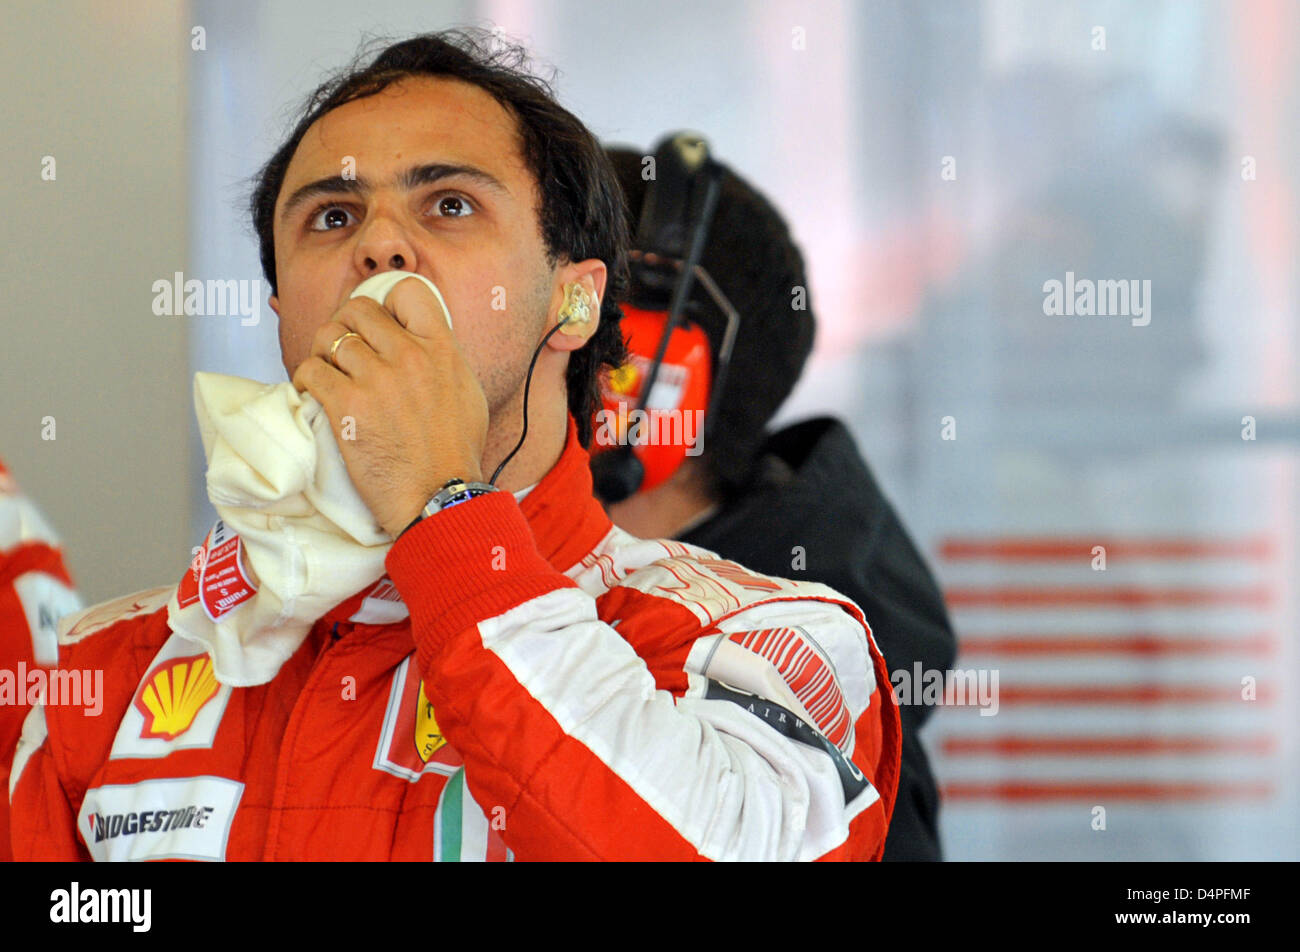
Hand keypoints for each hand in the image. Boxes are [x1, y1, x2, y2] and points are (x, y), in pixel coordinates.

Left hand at [291, 276, 487, 537]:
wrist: (441, 497)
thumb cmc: (456, 453)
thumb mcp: (467, 392)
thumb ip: (443, 358)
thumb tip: (422, 341)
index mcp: (441, 348)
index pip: (406, 289)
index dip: (387, 302)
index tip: (381, 324)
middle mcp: (409, 355)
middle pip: (357, 309)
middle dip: (345, 326)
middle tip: (344, 351)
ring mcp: (376, 379)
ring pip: (329, 337)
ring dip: (322, 354)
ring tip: (327, 375)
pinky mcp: (346, 406)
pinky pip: (310, 370)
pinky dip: (306, 380)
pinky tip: (315, 395)